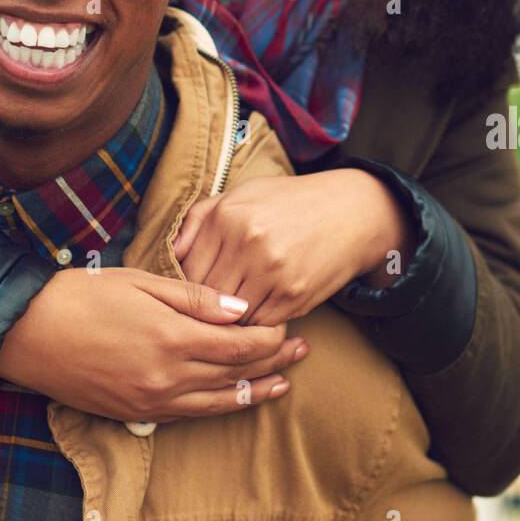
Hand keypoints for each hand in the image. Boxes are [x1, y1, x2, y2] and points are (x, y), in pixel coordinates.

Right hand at [0, 266, 308, 422]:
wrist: (29, 332)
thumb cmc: (83, 295)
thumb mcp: (141, 281)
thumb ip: (195, 298)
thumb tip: (240, 309)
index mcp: (172, 338)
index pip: (238, 344)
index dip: (268, 335)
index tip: (288, 323)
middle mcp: (167, 377)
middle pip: (235, 373)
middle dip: (272, 361)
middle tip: (302, 348)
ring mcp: (151, 401)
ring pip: (217, 401)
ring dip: (255, 392)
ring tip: (284, 384)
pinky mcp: (135, 413)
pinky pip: (190, 414)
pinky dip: (219, 407)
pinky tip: (235, 399)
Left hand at [172, 169, 413, 326]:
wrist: (349, 211)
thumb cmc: (287, 202)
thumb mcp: (240, 195)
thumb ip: (199, 219)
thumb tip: (170, 253)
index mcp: (227, 216)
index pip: (186, 272)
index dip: (183, 291)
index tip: (186, 298)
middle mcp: (247, 242)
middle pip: (205, 298)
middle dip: (202, 311)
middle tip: (202, 316)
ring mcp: (272, 271)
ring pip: (231, 317)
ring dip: (228, 322)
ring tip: (227, 319)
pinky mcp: (294, 294)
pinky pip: (260, 325)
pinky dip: (256, 325)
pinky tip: (257, 314)